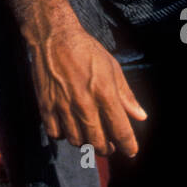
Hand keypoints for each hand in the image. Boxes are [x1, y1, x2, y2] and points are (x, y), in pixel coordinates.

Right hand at [25, 20, 146, 157]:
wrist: (53, 36)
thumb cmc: (86, 50)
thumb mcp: (112, 68)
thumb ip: (126, 95)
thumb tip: (141, 116)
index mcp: (104, 93)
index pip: (120, 131)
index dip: (128, 146)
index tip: (131, 150)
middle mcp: (84, 103)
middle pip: (98, 143)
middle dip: (107, 148)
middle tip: (109, 144)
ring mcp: (63, 106)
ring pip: (77, 141)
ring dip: (86, 142)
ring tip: (89, 134)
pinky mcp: (46, 105)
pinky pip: (56, 134)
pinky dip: (64, 135)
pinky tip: (69, 126)